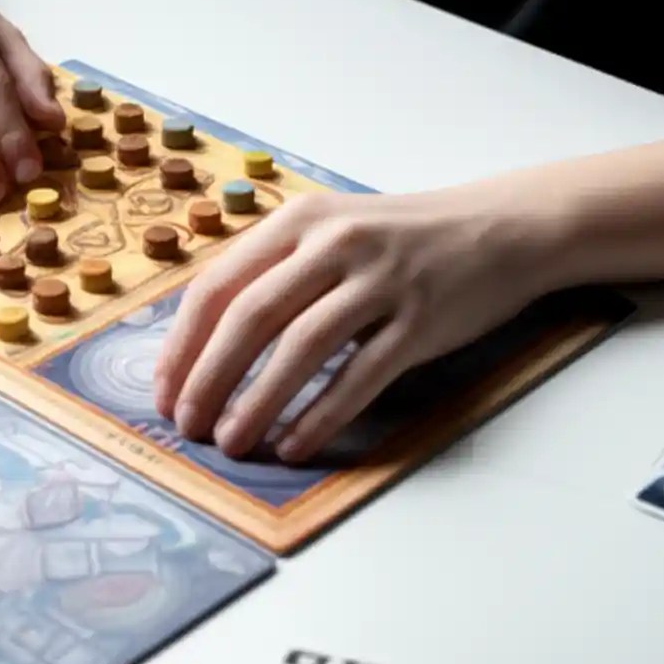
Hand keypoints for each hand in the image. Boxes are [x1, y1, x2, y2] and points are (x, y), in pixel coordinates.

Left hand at [153, 187, 552, 462]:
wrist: (499, 228)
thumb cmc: (397, 240)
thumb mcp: (327, 232)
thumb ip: (271, 273)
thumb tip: (202, 348)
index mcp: (297, 220)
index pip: (218, 285)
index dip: (183, 344)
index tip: (164, 392)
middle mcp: (334, 242)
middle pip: (250, 316)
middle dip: (209, 377)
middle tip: (188, 426)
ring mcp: (380, 280)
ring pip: (301, 347)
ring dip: (258, 401)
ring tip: (232, 443)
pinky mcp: (421, 320)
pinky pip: (361, 375)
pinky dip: (321, 413)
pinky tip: (295, 443)